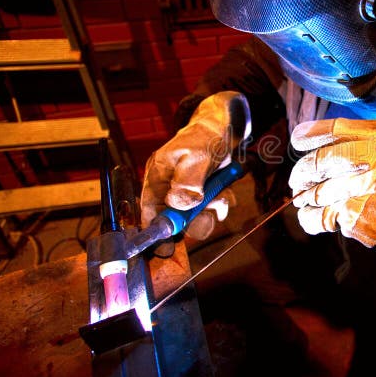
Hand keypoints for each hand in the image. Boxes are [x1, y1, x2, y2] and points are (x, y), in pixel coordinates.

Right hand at [140, 91, 250, 239]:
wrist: (226, 127)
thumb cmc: (206, 136)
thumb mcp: (198, 155)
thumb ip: (188, 180)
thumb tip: (178, 204)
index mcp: (157, 176)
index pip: (149, 211)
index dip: (155, 232)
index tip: (165, 249)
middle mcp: (169, 187)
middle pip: (175, 220)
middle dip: (195, 219)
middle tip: (211, 209)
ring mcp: (186, 192)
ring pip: (196, 217)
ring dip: (212, 211)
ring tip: (222, 195)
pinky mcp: (202, 193)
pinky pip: (210, 211)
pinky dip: (221, 205)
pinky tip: (226, 191)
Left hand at [288, 118, 375, 287]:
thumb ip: (369, 140)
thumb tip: (326, 142)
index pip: (333, 130)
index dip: (309, 135)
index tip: (298, 141)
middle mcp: (370, 162)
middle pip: (318, 162)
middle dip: (301, 172)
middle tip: (298, 179)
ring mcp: (361, 192)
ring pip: (315, 192)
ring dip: (304, 198)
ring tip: (303, 200)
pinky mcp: (356, 219)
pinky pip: (320, 217)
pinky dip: (310, 219)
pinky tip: (311, 217)